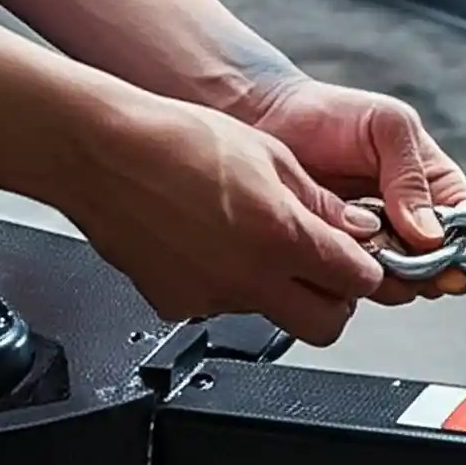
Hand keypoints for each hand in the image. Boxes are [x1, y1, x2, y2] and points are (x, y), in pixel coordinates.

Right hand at [58, 91, 385, 345]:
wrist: (100, 150)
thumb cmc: (177, 139)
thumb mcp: (269, 156)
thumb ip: (320, 202)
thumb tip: (357, 229)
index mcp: (282, 236)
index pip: (358, 282)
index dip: (365, 270)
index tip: (359, 258)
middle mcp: (250, 278)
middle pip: (326, 325)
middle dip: (335, 301)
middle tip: (324, 268)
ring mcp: (211, 297)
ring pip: (273, 314)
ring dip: (279, 289)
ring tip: (252, 237)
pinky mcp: (176, 305)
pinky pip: (222, 307)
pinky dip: (229, 284)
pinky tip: (210, 244)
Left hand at [249, 78, 465, 305]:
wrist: (270, 120)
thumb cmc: (331, 113)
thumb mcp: (388, 127)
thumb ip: (411, 177)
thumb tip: (431, 233)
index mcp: (435, 186)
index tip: (459, 264)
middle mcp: (411, 220)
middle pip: (440, 266)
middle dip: (428, 271)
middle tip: (405, 259)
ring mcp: (377, 242)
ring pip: (402, 283)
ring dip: (390, 277)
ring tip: (365, 246)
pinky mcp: (341, 257)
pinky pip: (358, 283)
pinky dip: (353, 276)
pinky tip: (338, 249)